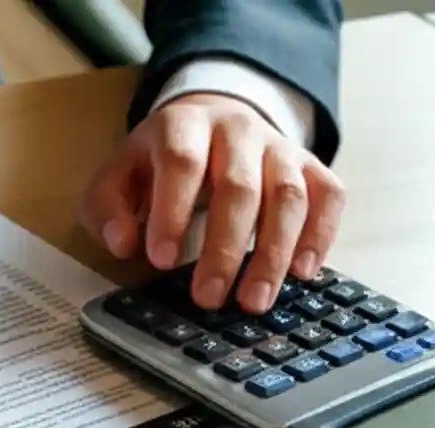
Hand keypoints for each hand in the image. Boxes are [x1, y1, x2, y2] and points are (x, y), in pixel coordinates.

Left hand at [80, 93, 345, 314]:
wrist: (214, 119)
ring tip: (254, 302)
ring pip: (288, 195)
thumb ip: (107, 207)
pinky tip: (302, 274)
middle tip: (208, 298)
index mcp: (183, 126)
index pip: (182, 164)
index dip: (172, 212)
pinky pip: (328, 197)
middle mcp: (238, 130)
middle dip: (224, 248)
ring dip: (274, 253)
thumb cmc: (160, 161)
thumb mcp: (119, 174)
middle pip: (239, 187)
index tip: (162, 261)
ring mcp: (280, 147)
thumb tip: (122, 244)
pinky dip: (320, 235)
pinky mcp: (311, 166)